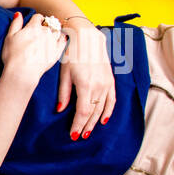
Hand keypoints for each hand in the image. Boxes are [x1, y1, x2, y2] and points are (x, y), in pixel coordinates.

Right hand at [1, 12, 67, 90]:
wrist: (22, 72)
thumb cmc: (13, 56)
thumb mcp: (9, 38)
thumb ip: (15, 24)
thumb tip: (19, 14)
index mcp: (33, 27)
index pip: (38, 17)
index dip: (35, 20)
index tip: (32, 25)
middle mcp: (45, 32)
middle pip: (48, 24)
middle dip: (44, 26)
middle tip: (39, 33)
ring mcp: (53, 42)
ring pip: (57, 31)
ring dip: (53, 31)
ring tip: (48, 36)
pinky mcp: (57, 52)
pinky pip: (63, 41)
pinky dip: (61, 39)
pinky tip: (58, 40)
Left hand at [58, 20, 114, 139]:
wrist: (87, 38)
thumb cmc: (71, 54)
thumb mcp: (64, 73)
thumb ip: (64, 93)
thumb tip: (61, 110)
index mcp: (86, 85)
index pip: (82, 112)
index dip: (78, 125)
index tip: (73, 134)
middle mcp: (99, 86)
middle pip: (93, 112)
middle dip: (85, 125)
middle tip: (79, 136)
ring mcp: (106, 83)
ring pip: (102, 108)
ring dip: (95, 121)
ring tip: (88, 132)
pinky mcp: (110, 80)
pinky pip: (112, 99)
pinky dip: (109, 110)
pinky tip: (103, 120)